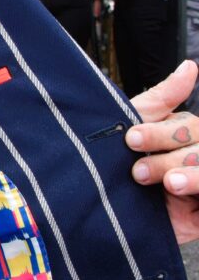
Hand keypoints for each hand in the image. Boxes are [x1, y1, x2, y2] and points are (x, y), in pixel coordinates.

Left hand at [126, 61, 198, 242]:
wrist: (91, 213)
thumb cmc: (110, 164)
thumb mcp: (132, 125)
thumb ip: (163, 97)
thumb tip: (190, 66)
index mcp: (184, 136)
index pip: (189, 127)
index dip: (161, 133)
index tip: (131, 138)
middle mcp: (192, 157)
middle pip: (197, 148)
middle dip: (169, 157)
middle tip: (137, 171)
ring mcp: (196, 186)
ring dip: (188, 175)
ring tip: (166, 184)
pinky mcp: (197, 214)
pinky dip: (197, 189)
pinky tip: (179, 193)